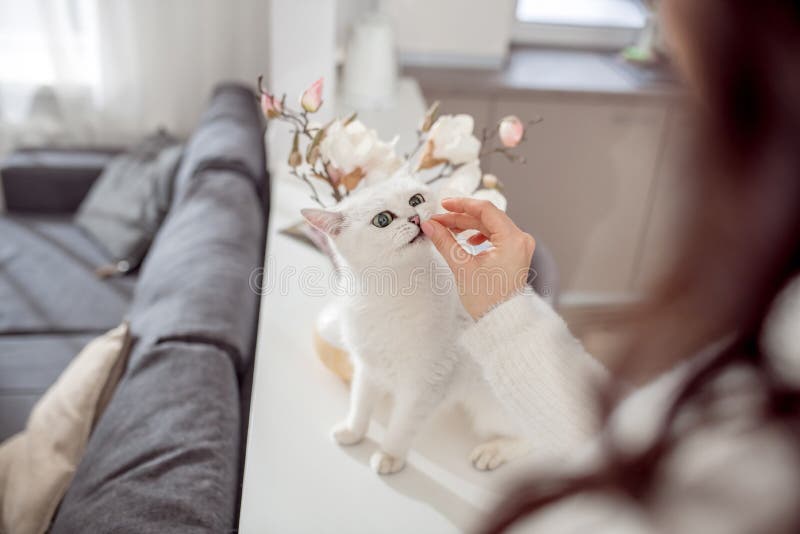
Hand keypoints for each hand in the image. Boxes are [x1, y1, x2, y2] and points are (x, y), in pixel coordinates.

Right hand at [421, 198, 535, 319]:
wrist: (502, 322)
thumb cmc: (487, 299)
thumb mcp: (462, 267)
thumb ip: (444, 241)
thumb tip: (429, 225)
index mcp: (513, 239)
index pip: (486, 209)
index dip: (462, 204)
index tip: (443, 204)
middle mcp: (521, 239)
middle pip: (487, 217)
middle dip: (461, 217)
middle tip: (438, 220)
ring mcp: (520, 246)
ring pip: (490, 226)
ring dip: (468, 226)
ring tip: (448, 230)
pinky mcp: (515, 254)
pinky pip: (495, 236)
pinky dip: (478, 234)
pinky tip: (466, 240)